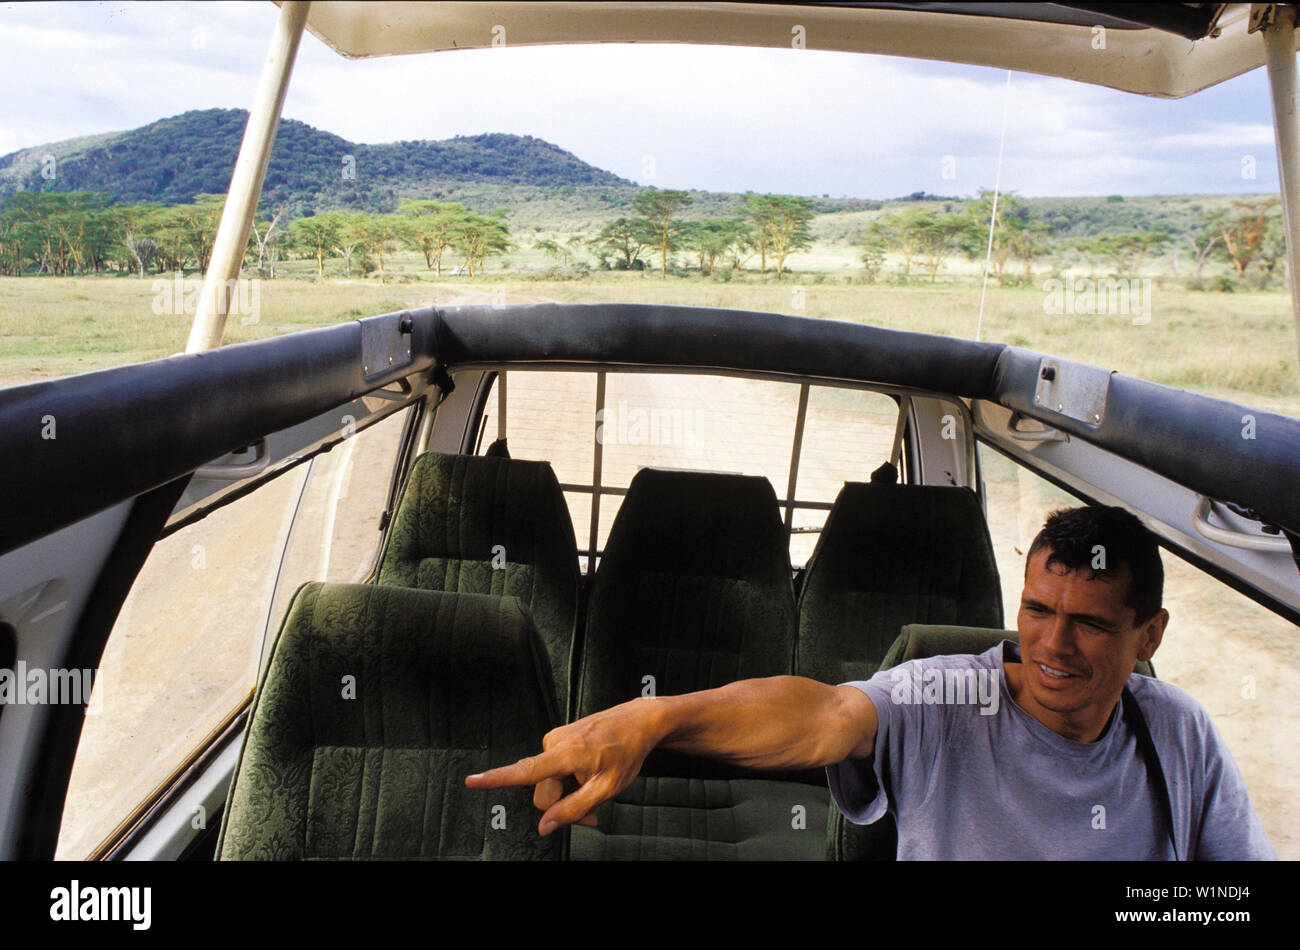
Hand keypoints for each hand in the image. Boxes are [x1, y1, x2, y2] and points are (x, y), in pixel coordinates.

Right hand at [465, 697, 663, 836]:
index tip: (472, 781)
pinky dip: (569, 779)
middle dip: (562, 806)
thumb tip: (543, 826)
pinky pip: (554, 769)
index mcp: (567, 754)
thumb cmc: (627, 753)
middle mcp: (555, 742)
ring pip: (548, 782)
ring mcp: (556, 738)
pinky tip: (589, 776)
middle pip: (543, 791)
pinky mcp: (559, 737)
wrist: (639, 720)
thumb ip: (574, 809)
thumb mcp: (607, 789)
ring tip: (594, 789)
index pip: (526, 771)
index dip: (496, 779)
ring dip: (568, 793)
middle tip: (592, 814)